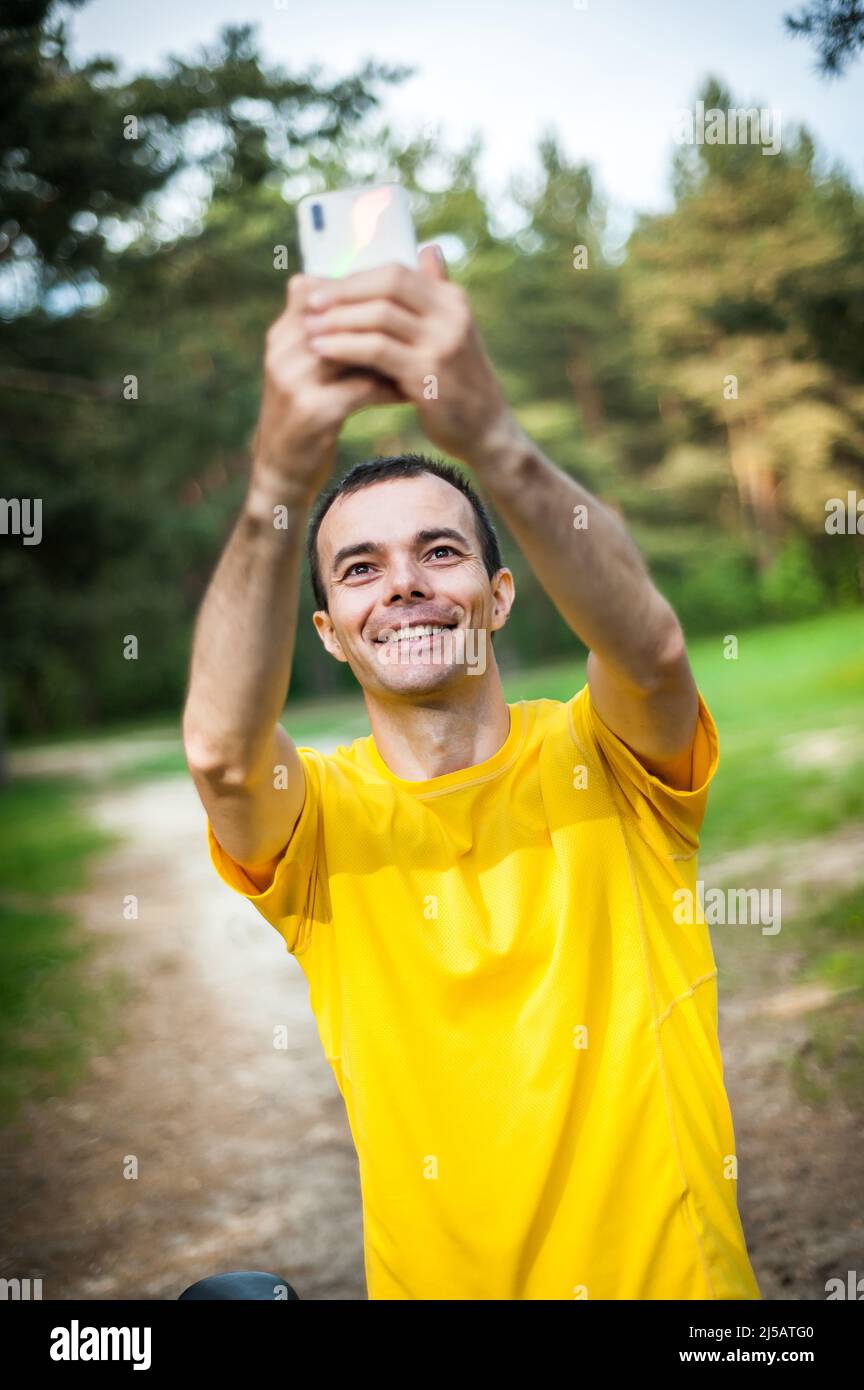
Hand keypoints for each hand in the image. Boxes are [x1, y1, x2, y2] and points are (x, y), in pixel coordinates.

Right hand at [252, 272, 405, 499]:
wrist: (282, 469)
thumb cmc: (308, 411)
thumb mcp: (311, 368)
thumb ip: (334, 334)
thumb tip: (381, 298)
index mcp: (284, 333)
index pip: (326, 291)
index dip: (366, 294)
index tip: (404, 301)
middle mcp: (283, 350)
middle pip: (341, 317)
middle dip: (383, 320)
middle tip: (421, 322)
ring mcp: (294, 380)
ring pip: (353, 350)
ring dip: (391, 353)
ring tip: (421, 353)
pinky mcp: (311, 412)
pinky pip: (360, 390)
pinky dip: (388, 388)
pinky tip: (410, 392)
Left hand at [299, 246, 515, 463]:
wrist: (485, 429)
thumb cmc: (459, 382)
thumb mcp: (453, 331)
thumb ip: (436, 292)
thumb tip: (428, 249)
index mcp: (452, 299)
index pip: (396, 272)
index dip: (355, 278)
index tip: (323, 289)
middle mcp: (451, 314)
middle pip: (387, 285)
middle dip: (343, 293)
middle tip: (309, 305)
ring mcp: (442, 343)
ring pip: (379, 316)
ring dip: (339, 321)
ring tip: (308, 329)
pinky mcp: (428, 373)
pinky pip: (377, 351)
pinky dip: (345, 347)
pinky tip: (323, 351)